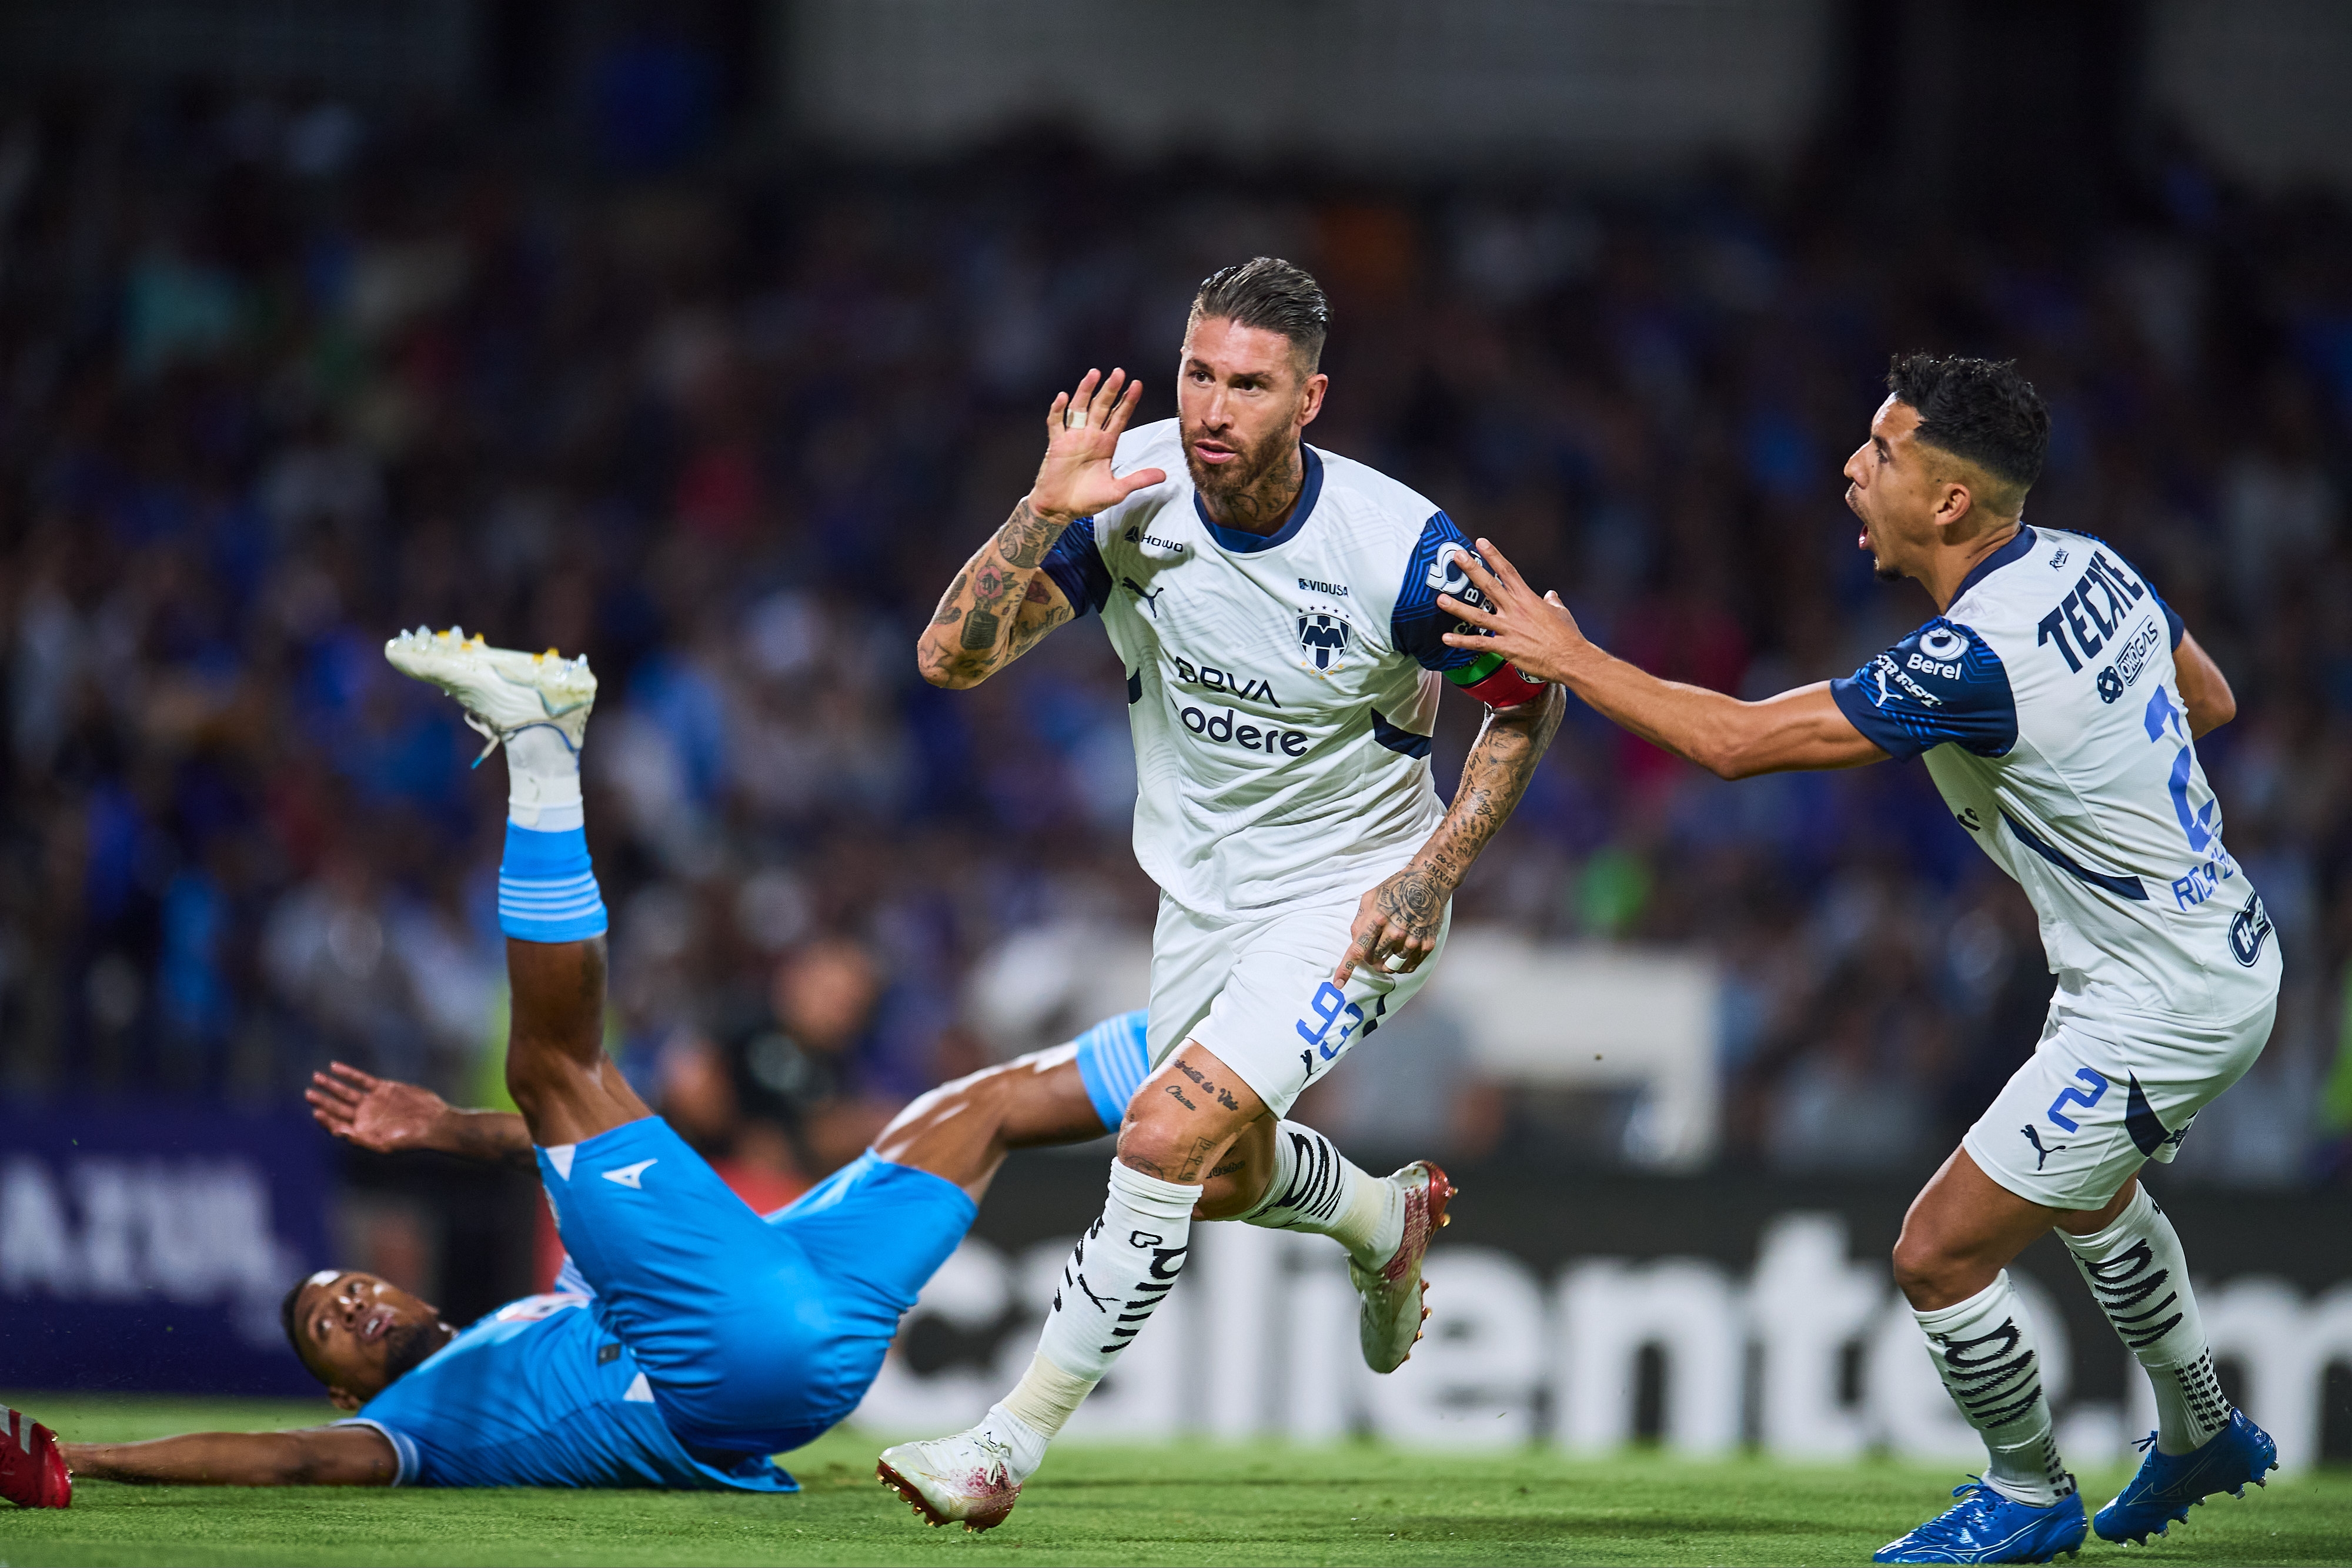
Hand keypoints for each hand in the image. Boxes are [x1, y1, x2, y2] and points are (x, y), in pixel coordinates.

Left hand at [306, 1063, 449, 1154]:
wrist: (433, 1123)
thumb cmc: (410, 1140)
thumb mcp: (383, 1144)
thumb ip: (358, 1138)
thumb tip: (336, 1131)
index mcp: (361, 1132)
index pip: (336, 1124)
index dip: (324, 1118)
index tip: (316, 1111)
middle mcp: (364, 1117)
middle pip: (337, 1107)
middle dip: (322, 1100)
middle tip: (308, 1093)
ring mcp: (372, 1101)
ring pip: (346, 1092)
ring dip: (331, 1085)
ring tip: (316, 1078)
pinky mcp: (383, 1088)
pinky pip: (361, 1079)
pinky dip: (348, 1073)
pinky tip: (335, 1067)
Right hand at [1028, 368, 1165, 524]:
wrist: (1060, 509)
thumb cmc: (1087, 500)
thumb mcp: (1117, 491)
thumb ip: (1138, 480)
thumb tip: (1164, 475)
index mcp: (1106, 444)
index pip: (1119, 417)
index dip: (1128, 401)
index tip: (1137, 385)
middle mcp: (1090, 436)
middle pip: (1101, 407)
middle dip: (1110, 390)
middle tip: (1119, 372)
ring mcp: (1072, 438)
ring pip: (1079, 408)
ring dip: (1085, 391)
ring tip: (1094, 374)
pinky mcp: (1056, 445)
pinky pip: (1056, 423)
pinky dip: (1058, 410)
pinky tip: (1063, 397)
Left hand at [1333, 864, 1451, 984]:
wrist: (1429, 881)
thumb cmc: (1395, 888)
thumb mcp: (1370, 898)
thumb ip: (1359, 922)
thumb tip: (1354, 942)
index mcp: (1377, 919)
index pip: (1358, 950)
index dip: (1346, 969)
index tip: (1338, 984)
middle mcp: (1395, 931)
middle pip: (1374, 960)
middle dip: (1372, 958)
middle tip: (1377, 947)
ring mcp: (1412, 939)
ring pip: (1392, 966)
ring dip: (1388, 962)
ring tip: (1391, 947)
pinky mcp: (1427, 944)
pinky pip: (1409, 967)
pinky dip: (1403, 965)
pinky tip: (1403, 953)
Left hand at [1437, 536, 1589, 684]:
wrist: (1570, 658)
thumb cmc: (1567, 636)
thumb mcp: (1561, 613)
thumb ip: (1552, 602)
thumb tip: (1551, 595)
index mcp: (1528, 598)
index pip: (1508, 571)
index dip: (1493, 556)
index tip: (1480, 542)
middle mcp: (1515, 610)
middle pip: (1489, 585)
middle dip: (1471, 569)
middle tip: (1455, 556)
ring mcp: (1508, 628)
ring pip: (1477, 614)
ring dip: (1457, 606)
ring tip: (1440, 599)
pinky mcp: (1505, 647)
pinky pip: (1479, 643)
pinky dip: (1461, 641)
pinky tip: (1445, 638)